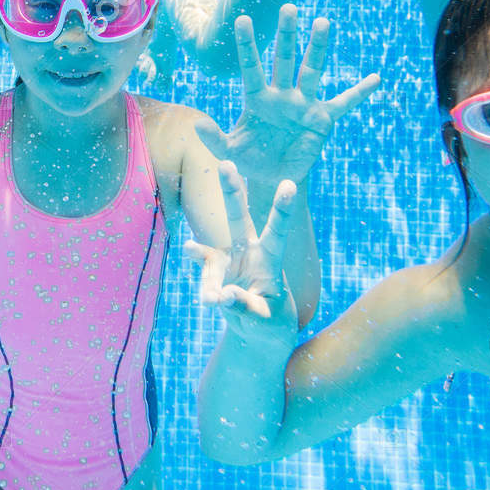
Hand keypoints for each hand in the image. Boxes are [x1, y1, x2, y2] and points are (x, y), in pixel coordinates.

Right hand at [189, 163, 298, 338]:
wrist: (257, 327)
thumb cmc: (269, 319)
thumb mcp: (264, 318)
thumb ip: (246, 307)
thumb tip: (224, 295)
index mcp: (270, 259)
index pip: (277, 231)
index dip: (281, 209)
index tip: (289, 184)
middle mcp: (248, 251)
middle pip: (238, 217)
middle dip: (231, 190)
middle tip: (226, 163)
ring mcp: (228, 260)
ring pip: (211, 251)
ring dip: (202, 260)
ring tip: (213, 301)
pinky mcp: (213, 272)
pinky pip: (200, 272)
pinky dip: (202, 284)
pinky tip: (209, 297)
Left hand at [198, 5, 380, 185]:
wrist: (275, 178)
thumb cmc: (250, 160)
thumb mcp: (229, 153)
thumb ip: (214, 139)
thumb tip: (198, 123)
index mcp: (258, 98)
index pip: (251, 67)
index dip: (246, 44)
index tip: (241, 18)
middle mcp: (282, 94)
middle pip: (284, 59)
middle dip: (287, 35)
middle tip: (288, 7)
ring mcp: (304, 103)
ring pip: (312, 70)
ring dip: (318, 47)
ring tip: (323, 22)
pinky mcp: (322, 119)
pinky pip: (344, 103)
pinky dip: (359, 92)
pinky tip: (375, 78)